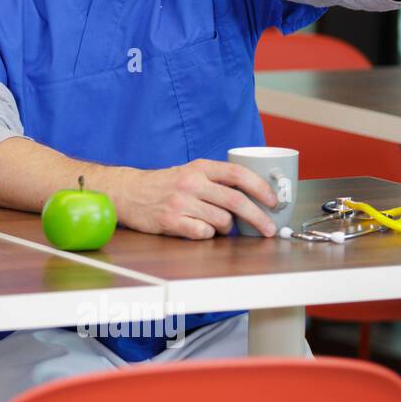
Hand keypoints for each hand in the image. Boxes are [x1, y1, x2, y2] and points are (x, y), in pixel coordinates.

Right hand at [112, 159, 279, 239]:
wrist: (127, 192)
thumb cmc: (162, 185)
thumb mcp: (189, 172)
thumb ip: (215, 180)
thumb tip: (252, 196)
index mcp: (199, 167)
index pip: (238, 174)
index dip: (260, 188)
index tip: (273, 201)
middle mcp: (191, 183)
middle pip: (236, 201)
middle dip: (258, 217)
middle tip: (268, 229)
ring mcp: (180, 202)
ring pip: (221, 221)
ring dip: (225, 228)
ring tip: (215, 224)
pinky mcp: (171, 221)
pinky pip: (203, 233)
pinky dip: (206, 234)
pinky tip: (197, 228)